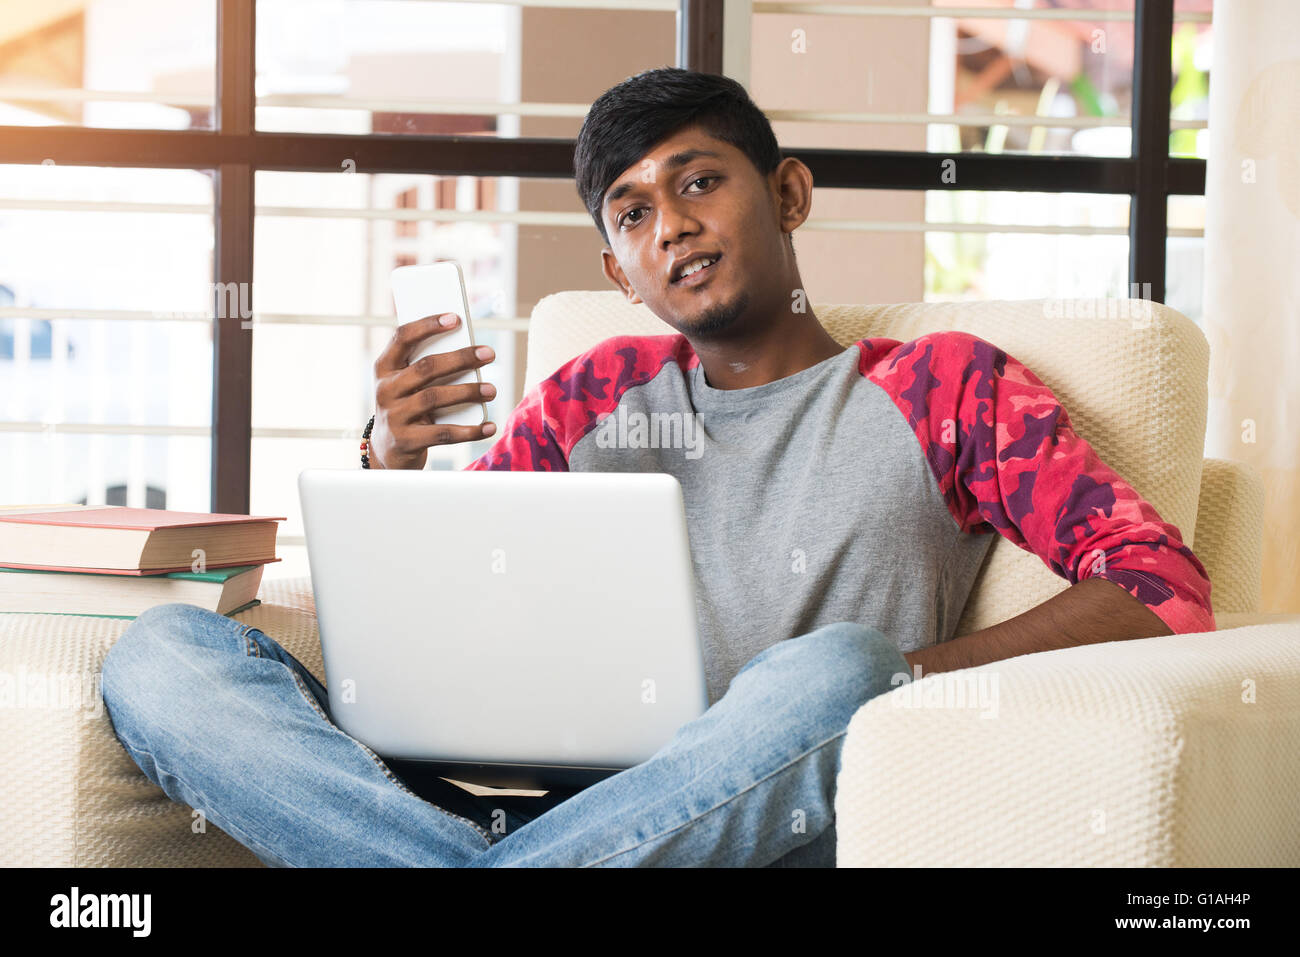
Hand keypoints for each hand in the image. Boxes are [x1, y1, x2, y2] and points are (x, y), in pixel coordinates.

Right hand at [369, 312, 497, 469]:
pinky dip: (469, 431)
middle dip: (461, 358)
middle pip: (426, 367)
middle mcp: (385, 389)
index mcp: (385, 368)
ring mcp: (393, 416)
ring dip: (468, 392)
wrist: (388, 450)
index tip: (455, 318)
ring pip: (434, 398)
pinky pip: (442, 434)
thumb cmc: (407, 406)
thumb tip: (471, 354)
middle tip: (489, 354)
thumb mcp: (407, 384)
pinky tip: (488, 426)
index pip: (402, 337)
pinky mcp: (406, 441)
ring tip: (491, 390)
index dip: (428, 325)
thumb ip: (428, 368)